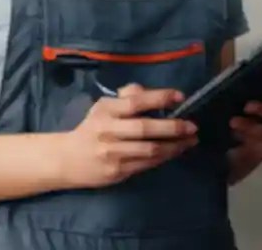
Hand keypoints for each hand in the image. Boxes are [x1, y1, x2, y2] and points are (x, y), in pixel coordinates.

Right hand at [61, 83, 198, 189]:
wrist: (68, 159)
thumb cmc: (92, 129)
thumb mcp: (104, 108)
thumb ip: (126, 97)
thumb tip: (150, 92)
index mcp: (105, 110)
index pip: (135, 102)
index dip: (159, 98)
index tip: (180, 96)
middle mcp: (108, 130)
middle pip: (145, 128)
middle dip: (173, 127)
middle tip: (192, 126)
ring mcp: (113, 152)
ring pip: (150, 149)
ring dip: (175, 145)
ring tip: (190, 140)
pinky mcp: (118, 170)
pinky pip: (147, 163)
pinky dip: (165, 157)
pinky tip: (176, 151)